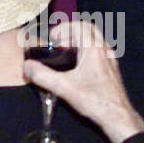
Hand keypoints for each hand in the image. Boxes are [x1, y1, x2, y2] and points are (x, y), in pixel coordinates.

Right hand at [22, 19, 143, 142]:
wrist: (117, 117)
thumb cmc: (93, 99)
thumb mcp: (63, 87)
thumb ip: (42, 75)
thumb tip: (26, 66)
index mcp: (94, 48)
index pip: (79, 26)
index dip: (63, 28)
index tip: (52, 39)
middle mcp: (104, 49)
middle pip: (88, 29)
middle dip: (71, 32)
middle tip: (58, 43)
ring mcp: (111, 59)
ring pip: (95, 39)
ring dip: (79, 40)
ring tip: (65, 53)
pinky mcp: (113, 69)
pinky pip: (99, 50)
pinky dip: (87, 50)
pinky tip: (78, 66)